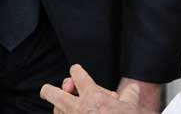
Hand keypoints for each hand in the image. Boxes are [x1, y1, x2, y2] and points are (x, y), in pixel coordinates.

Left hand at [41, 65, 157, 113]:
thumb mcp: (132, 107)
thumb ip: (130, 95)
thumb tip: (133, 87)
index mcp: (93, 96)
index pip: (78, 75)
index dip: (76, 70)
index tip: (76, 70)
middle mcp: (79, 108)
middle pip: (54, 93)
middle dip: (48, 90)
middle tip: (46, 90)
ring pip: (57, 110)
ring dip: (58, 107)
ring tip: (62, 106)